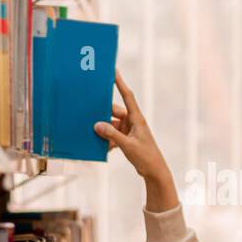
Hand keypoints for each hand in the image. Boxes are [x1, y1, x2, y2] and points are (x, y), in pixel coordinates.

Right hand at [95, 72, 177, 210]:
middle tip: (88, 109)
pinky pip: (112, 135)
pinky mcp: (127, 139)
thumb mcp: (127, 145)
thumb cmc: (145, 156)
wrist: (154, 171)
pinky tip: (98, 146)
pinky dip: (106, 140)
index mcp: (136, 118)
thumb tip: (96, 125)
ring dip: (103, 129)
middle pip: (113, 111)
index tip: (113, 70)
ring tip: (90, 131)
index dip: (119, 82)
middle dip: (102, 113)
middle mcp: (133, 121)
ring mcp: (129, 130)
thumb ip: (111, 135)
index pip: (127, 95)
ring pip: (111, 125)